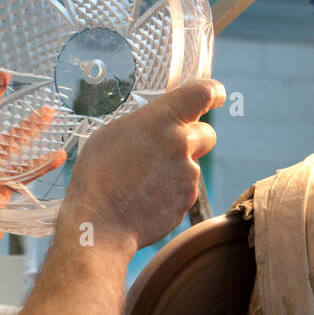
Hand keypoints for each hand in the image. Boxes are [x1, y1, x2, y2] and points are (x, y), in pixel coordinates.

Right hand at [62, 78, 223, 252]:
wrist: (99, 222)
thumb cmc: (97, 176)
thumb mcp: (111, 134)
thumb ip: (143, 124)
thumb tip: (156, 127)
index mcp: (161, 120)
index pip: (200, 93)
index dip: (212, 92)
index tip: (216, 95)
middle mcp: (181, 143)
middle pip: (207, 133)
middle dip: (194, 139)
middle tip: (170, 148)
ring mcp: (188, 174)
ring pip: (191, 165)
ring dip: (176, 169)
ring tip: (142, 181)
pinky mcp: (187, 200)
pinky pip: (184, 190)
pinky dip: (170, 192)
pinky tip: (145, 198)